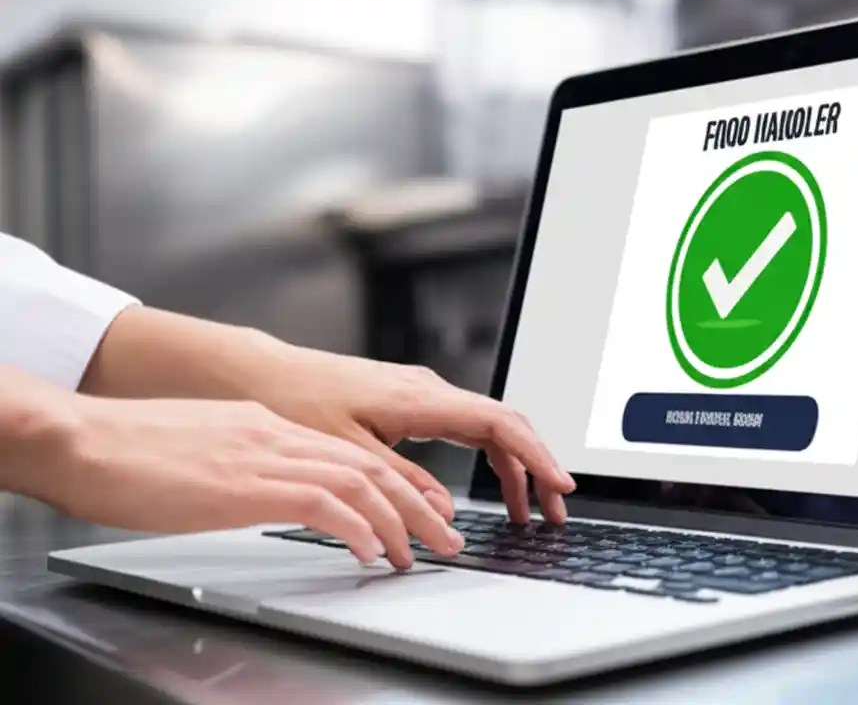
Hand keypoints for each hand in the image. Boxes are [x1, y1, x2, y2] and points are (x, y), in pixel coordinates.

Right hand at [17, 394, 464, 567]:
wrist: (83, 440)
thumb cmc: (129, 453)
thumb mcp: (206, 451)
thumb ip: (246, 465)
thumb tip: (268, 492)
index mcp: (268, 426)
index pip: (352, 454)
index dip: (394, 486)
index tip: (415, 513)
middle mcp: (276, 434)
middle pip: (371, 466)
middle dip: (416, 506)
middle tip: (444, 537)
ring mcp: (264, 455)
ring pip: (360, 484)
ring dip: (398, 523)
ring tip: (417, 554)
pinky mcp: (248, 484)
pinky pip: (324, 505)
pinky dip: (357, 528)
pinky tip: (370, 552)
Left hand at [243, 346, 576, 523]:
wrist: (264, 375)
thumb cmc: (296, 402)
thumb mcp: (349, 456)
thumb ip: (403, 485)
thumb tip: (446, 515)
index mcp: (420, 399)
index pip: (500, 424)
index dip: (536, 456)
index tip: (559, 485)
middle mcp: (429, 390)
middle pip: (505, 427)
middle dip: (535, 469)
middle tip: (551, 511)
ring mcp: (424, 394)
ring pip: (488, 429)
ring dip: (512, 468)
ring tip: (522, 511)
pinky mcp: (413, 403)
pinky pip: (466, 428)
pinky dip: (487, 458)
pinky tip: (487, 486)